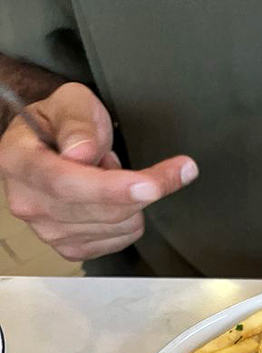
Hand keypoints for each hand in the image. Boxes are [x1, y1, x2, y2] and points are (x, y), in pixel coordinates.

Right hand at [0, 82, 197, 260]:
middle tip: (147, 164)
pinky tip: (109, 198)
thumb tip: (81, 151)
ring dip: (129, 198)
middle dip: (141, 187)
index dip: (112, 188)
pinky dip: (129, 216)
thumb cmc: (59, 124)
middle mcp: (29, 203)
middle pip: (101, 210)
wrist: (48, 149)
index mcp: (19, 162)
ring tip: (107, 175)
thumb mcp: (70, 103)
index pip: (66, 183)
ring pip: (119, 225)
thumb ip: (76, 121)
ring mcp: (49, 232)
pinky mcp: (72, 249)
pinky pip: (123, 238)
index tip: (151, 185)